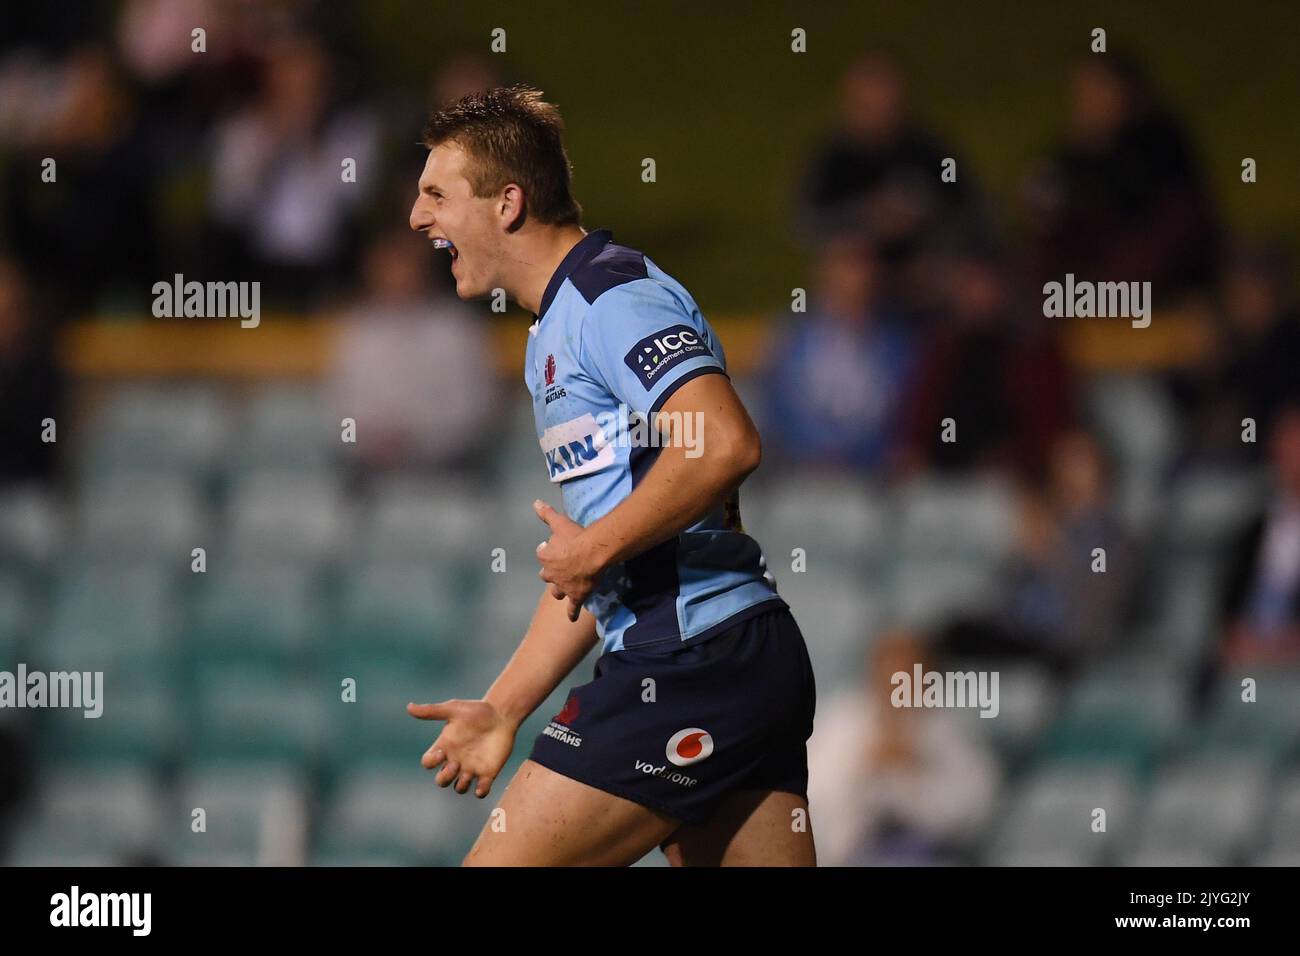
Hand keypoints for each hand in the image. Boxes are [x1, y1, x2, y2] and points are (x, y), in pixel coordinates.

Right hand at [406, 699, 516, 797]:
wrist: (501, 714)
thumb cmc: (476, 710)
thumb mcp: (453, 709)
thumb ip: (432, 711)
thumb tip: (409, 707)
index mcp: (445, 746)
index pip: (428, 763)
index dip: (430, 762)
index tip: (441, 752)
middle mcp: (455, 760)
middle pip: (441, 780)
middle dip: (444, 777)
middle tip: (455, 765)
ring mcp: (471, 768)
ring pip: (459, 788)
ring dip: (460, 785)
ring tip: (468, 772)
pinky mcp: (488, 772)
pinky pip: (481, 790)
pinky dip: (480, 792)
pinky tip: (482, 785)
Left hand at [534, 499, 600, 621]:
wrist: (592, 553)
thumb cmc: (575, 536)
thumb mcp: (559, 522)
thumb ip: (546, 513)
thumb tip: (535, 503)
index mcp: (545, 557)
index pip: (542, 553)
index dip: (548, 550)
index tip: (554, 546)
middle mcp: (551, 574)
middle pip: (546, 575)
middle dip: (551, 572)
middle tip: (559, 568)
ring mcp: (563, 587)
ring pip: (557, 592)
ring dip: (559, 590)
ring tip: (562, 590)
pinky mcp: (576, 596)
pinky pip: (572, 608)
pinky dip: (572, 613)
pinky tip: (572, 619)